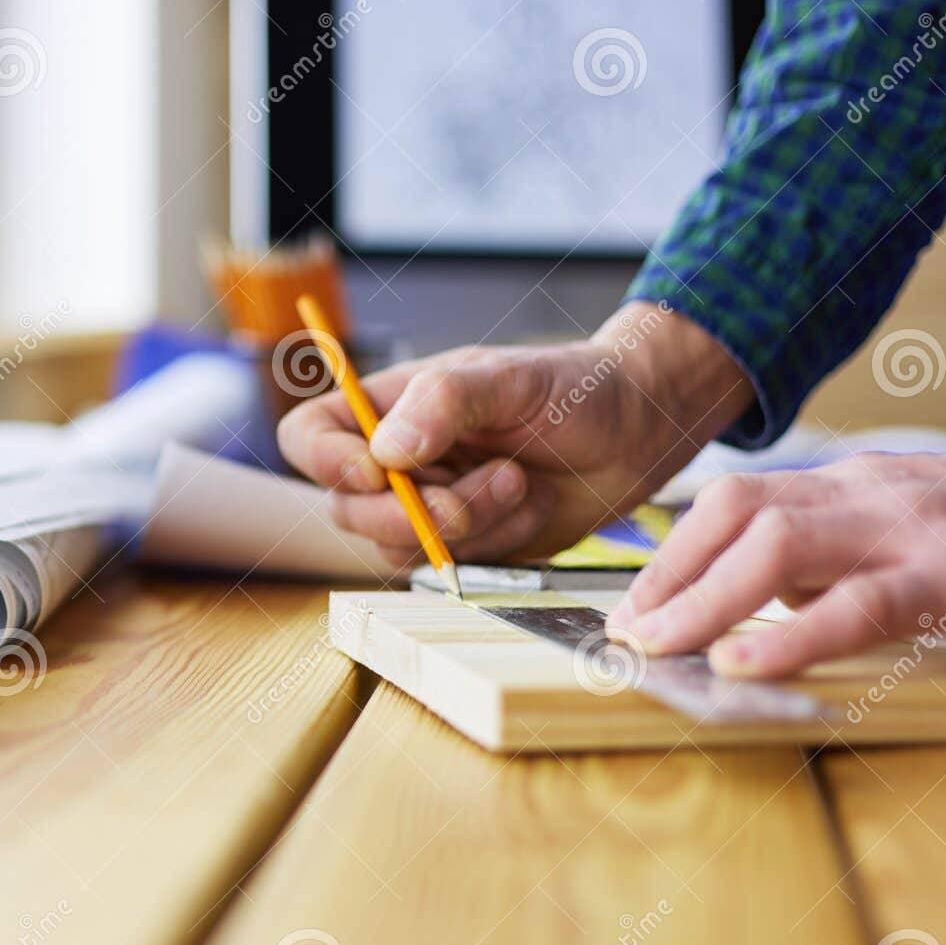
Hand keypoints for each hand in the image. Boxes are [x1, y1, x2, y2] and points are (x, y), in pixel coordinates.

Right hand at [276, 302, 753, 565]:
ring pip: (401, 547)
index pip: (310, 438)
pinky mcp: (465, 546)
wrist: (635, 433)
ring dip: (466, 524)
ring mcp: (427, 508)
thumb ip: (446, 403)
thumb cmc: (573, 388)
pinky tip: (530, 503)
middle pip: (347, 510)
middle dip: (408, 514)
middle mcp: (395, 462)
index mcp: (388, 408)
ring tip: (518, 481)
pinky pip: (452, 567)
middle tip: (463, 501)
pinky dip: (496, 540)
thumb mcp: (511, 377)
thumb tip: (386, 451)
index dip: (327, 463)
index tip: (378, 473)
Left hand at [609, 454, 945, 677]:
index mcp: (850, 485)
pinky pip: (862, 605)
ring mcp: (912, 528)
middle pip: (742, 512)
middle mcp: (872, 492)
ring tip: (662, 647)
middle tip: (628, 635)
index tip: (631, 609)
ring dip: (707, 598)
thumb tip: (732, 614)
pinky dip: (793, 636)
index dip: (673, 555)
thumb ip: (824, 564)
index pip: (734, 503)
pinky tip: (745, 663)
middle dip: (673, 574)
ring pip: (782, 542)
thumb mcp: (893, 536)